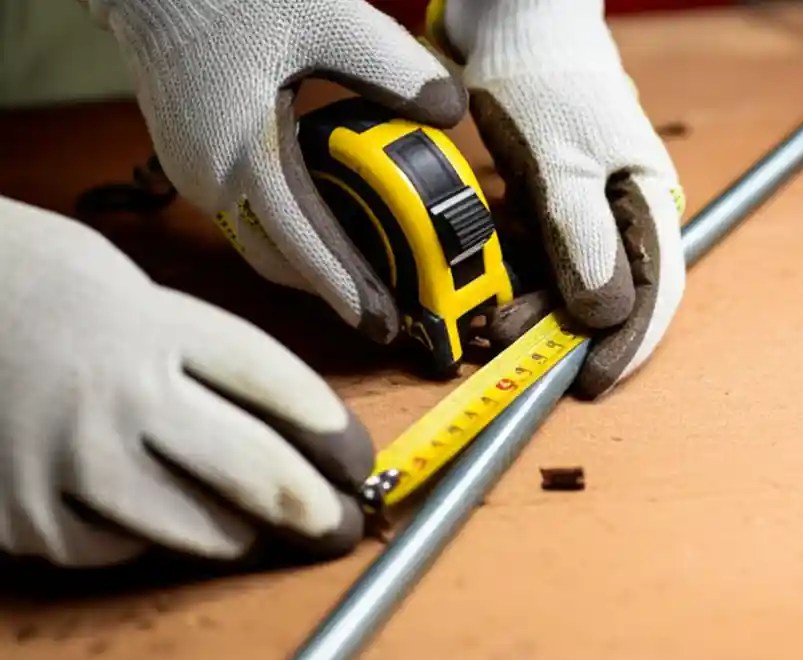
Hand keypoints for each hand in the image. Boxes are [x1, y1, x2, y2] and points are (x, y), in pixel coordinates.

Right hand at [0, 198, 373, 567]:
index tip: (357, 461)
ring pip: (202, 530)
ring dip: (243, 535)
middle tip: (338, 522)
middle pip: (258, 471)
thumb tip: (293, 428)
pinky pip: (119, 550)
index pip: (281, 388)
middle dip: (316, 508)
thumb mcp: (138, 295)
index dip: (334, 435)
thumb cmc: (45, 292)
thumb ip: (206, 358)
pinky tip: (145, 512)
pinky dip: (144, 538)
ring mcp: (70, 458)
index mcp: (160, 325)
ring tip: (257, 529)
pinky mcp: (24, 515)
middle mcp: (120, 392)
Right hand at [87, 0, 467, 341]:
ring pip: (260, 245)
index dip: (347, 289)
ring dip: (308, 268)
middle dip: (333, 292)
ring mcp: (195, 174)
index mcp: (247, 152)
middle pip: (280, 261)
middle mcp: (214, 177)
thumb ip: (394, 68)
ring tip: (360, 283)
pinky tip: (321, 232)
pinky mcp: (189, 163)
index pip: (305, 243)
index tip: (383, 323)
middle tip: (384, 315)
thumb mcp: (331, 20)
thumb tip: (450, 112)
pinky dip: (286, 238)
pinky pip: (245, 220)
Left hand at [440, 0, 685, 398]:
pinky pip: (538, 256)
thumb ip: (584, 240)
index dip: (627, 344)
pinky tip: (488, 288)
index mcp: (648, 203)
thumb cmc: (547, 80)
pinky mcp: (550, 202)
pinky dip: (515, 276)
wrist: (513, 22)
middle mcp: (624, 214)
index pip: (654, 293)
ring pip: (568, 281)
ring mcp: (586, 209)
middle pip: (608, 294)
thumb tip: (606, 317)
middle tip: (515, 349)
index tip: (590, 383)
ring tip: (490, 323)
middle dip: (563, 330)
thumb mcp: (561, 164)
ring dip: (533, 308)